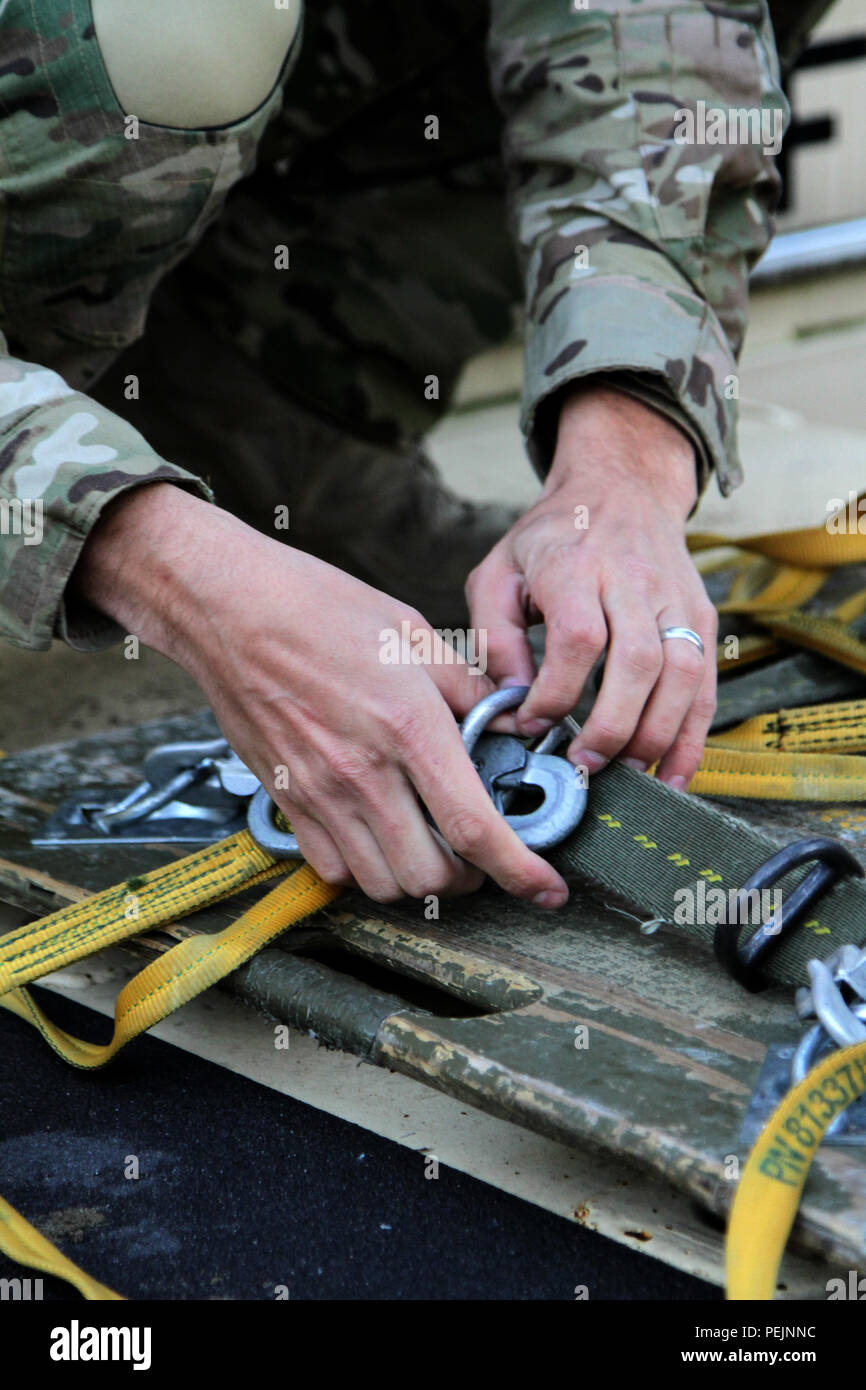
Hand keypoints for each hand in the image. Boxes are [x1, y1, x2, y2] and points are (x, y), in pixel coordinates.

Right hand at [72, 484, 569, 905]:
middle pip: (431, 875)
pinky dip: (364, 871)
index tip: (546, 890)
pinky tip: (377, 838)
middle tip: (480, 852)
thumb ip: (470, 690)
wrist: (229, 608)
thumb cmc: (317, 607)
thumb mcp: (414, 633)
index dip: (520, 872)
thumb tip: (508, 725)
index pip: (474, 827)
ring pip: (382, 884)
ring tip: (431, 847)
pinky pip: (332, 869)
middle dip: (470, 877)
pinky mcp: (286, 800)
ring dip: (418, 878)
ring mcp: (319, 793)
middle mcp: (364, 772)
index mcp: (409, 727)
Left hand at [465, 384, 717, 787]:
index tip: (533, 724)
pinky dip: (693, 737)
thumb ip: (493, 637)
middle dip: (611, 725)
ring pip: (683, 673)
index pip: (578, 638)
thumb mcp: (498, 572)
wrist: (621, 488)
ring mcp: (676, 598)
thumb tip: (510, 702)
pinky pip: (707, 684)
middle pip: (637, 660)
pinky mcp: (702, 617)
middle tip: (582, 764)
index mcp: (574, 565)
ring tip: (623, 774)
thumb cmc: (551, 540)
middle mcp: (633, 580)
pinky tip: (671, 775)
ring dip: (656, 734)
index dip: (556, 692)